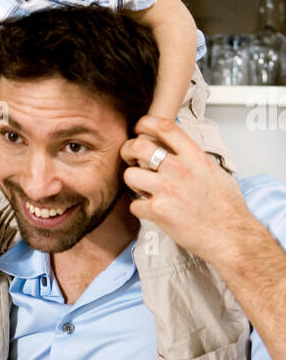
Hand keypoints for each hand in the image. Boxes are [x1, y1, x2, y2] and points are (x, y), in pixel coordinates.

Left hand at [121, 116, 251, 266]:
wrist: (231, 236)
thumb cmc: (228, 209)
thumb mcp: (216, 173)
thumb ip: (197, 161)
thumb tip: (186, 155)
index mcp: (195, 157)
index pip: (165, 126)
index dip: (146, 123)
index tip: (140, 128)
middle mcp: (179, 169)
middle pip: (139, 146)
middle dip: (128, 150)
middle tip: (129, 158)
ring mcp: (167, 189)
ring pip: (130, 175)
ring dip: (132, 182)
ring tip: (141, 188)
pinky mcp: (159, 211)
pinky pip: (134, 205)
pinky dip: (139, 209)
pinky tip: (150, 211)